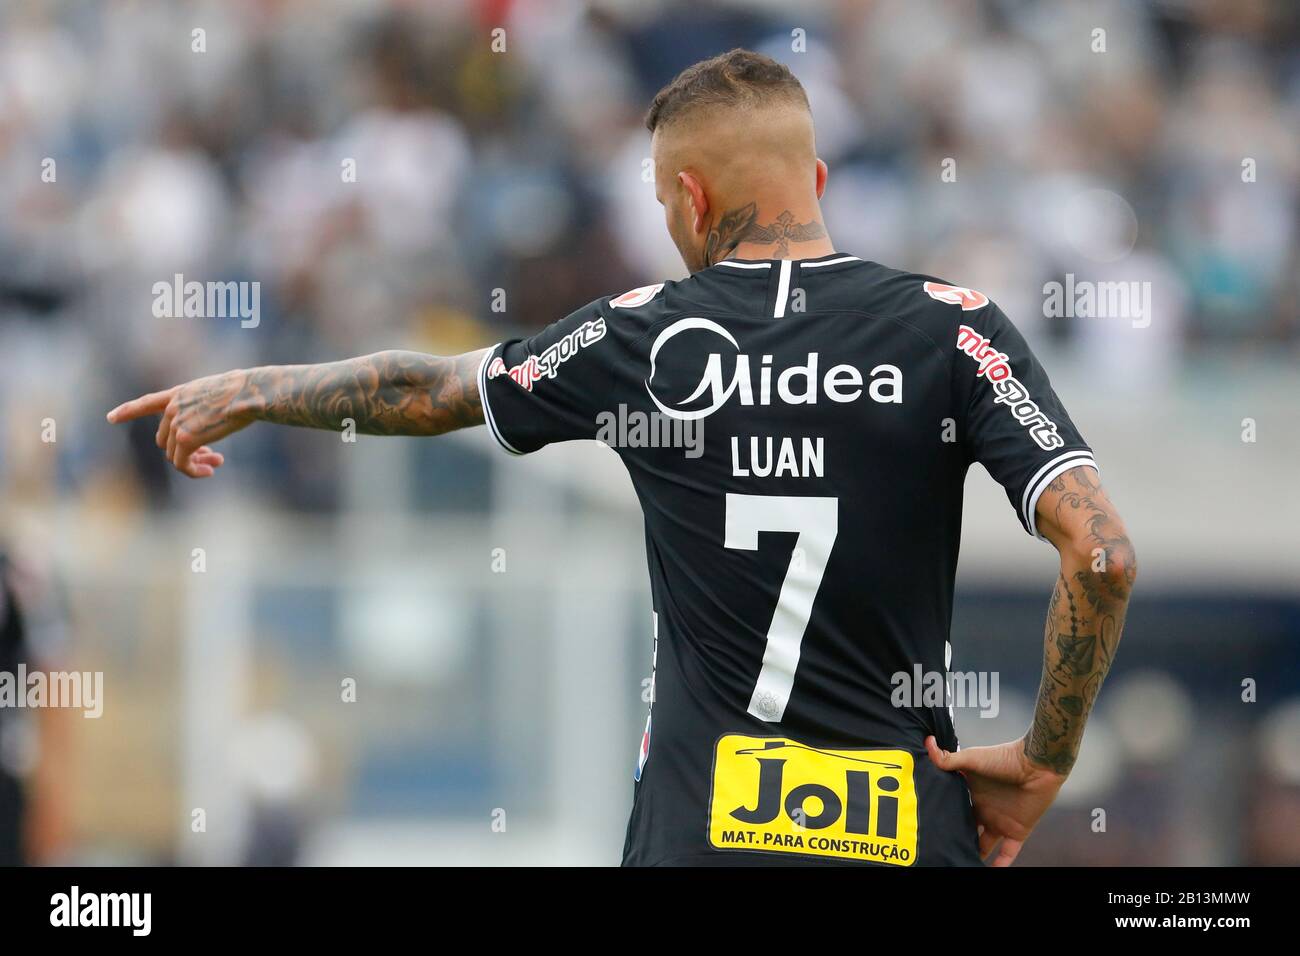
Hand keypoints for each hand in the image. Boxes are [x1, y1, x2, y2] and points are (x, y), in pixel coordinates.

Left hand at [107, 369, 255, 477]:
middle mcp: (173, 408)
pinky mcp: (186, 439)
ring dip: (193, 464)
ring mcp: (177, 423)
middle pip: (166, 439)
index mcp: (179, 394)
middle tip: (211, 457)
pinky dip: (194, 471)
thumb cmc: (245, 392)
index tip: (110, 417)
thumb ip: (206, 407)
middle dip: (185, 452)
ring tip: (214, 465)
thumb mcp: (218, 394)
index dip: (127, 411)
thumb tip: (215, 422)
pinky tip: (210, 471)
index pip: (147, 402)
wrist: (249, 395)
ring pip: (174, 454)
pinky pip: (182, 463)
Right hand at [925, 734, 1065, 866]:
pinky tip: (991, 872)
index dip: (943, 816)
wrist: (1036, 765)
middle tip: (941, 847)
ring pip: (984, 845)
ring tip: (960, 861)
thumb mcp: (971, 758)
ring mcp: (1000, 822)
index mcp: (971, 793)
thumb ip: (948, 758)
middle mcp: (984, 810)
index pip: (954, 808)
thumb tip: (927, 743)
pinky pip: (1008, 854)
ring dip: (974, 853)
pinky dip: (1001, 865)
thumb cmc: (1003, 757)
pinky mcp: (1017, 832)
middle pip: (966, 828)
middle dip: (956, 837)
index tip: (928, 826)